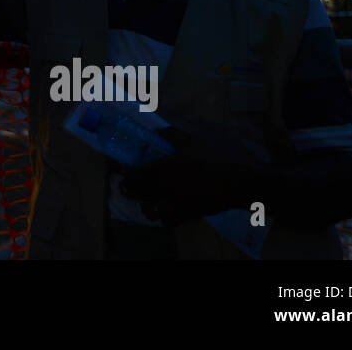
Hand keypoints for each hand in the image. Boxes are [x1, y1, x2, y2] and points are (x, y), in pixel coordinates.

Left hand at [119, 128, 249, 224]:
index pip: (134, 175)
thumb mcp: (190, 143)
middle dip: (131, 190)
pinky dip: (162, 218)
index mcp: (160, 170)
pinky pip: (166, 222)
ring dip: (145, 206)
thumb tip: (160, 129)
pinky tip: (164, 213)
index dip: (126, 175)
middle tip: (128, 187)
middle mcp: (161, 189)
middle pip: (137, 194)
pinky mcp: (184, 216)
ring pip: (149, 211)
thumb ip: (172, 136)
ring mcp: (172, 205)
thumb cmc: (209, 160)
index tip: (121, 173)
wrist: (229, 183)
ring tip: (145, 202)